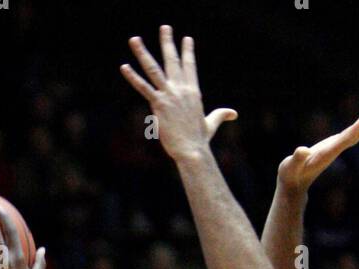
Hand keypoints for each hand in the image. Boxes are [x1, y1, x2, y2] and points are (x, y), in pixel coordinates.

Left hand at [121, 26, 236, 163]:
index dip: (187, 51)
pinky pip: (144, 87)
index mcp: (193, 92)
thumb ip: (220, 115)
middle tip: (164, 27)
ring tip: (134, 39)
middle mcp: (181, 90)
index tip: (186, 38)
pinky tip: (124, 66)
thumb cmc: (200, 140)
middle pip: (173, 61)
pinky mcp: (159, 104)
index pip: (190, 67)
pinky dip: (133, 77)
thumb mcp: (212, 123)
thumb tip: (234, 113)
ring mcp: (169, 95)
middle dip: (168, 43)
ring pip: (154, 69)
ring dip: (143, 53)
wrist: (192, 150)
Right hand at [277, 106, 358, 196]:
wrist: (294, 185)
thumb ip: (296, 159)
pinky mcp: (332, 146)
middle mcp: (334, 150)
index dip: (356, 130)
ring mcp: (334, 148)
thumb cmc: (290, 175)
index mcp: (327, 153)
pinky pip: (350, 136)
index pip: (344, 140)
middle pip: (354, 134)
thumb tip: (302, 151)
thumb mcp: (290, 167)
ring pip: (354, 133)